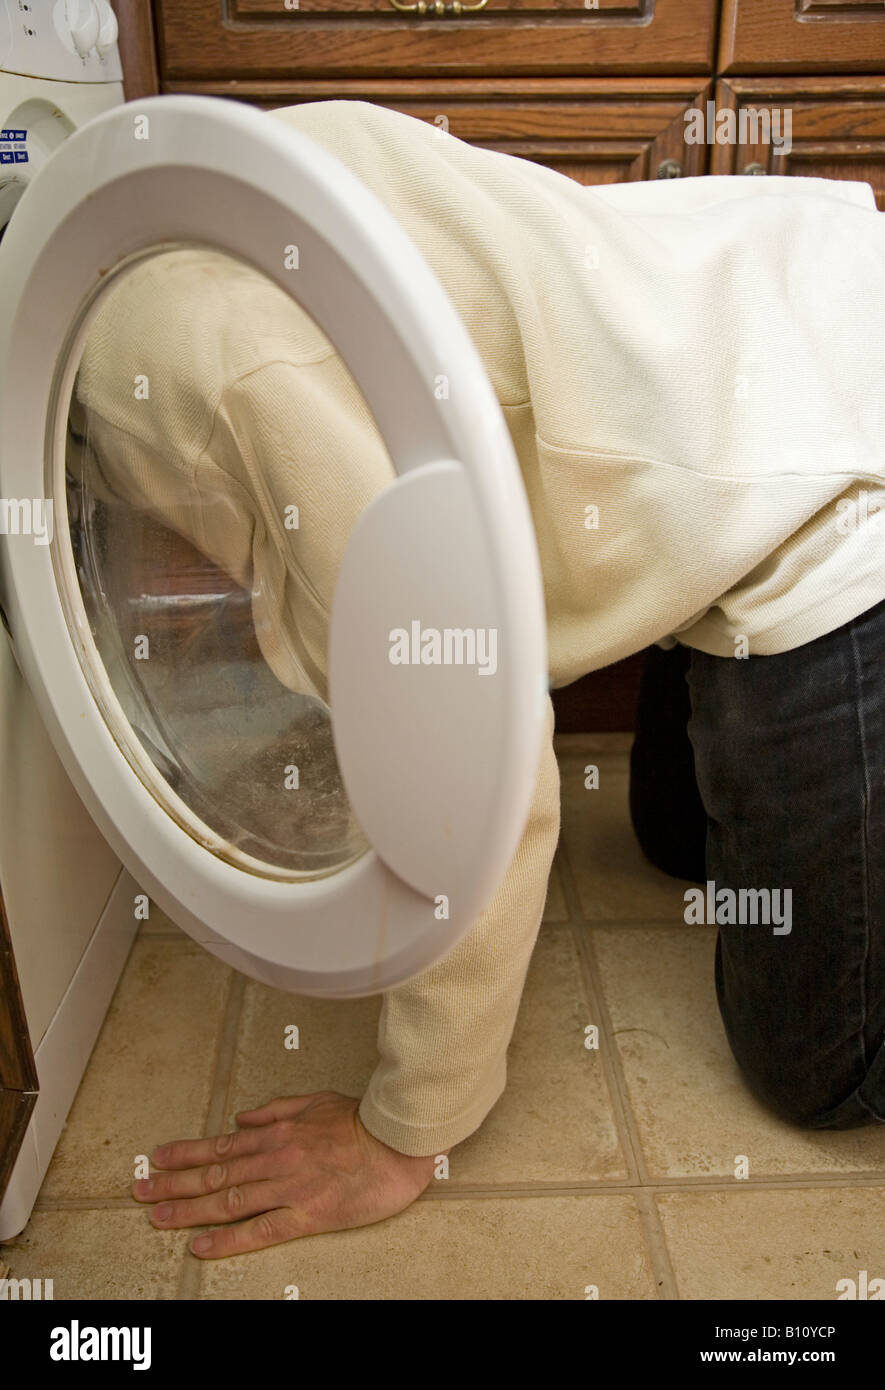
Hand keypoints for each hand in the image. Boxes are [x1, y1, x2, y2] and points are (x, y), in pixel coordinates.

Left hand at [132, 1091, 441, 1257]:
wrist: (399, 1142)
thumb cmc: (362, 1121)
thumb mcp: (316, 1100)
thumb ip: (278, 1108)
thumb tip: (243, 1116)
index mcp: (277, 1131)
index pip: (221, 1144)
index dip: (185, 1153)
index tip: (156, 1159)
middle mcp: (275, 1158)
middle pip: (215, 1173)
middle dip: (172, 1183)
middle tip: (140, 1192)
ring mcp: (289, 1188)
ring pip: (228, 1200)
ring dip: (188, 1210)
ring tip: (157, 1217)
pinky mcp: (308, 1214)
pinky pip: (260, 1230)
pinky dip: (227, 1239)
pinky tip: (201, 1246)